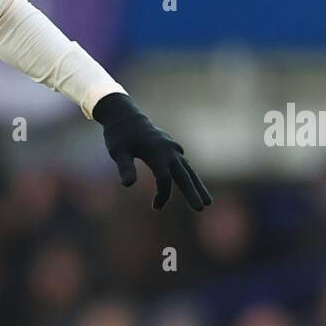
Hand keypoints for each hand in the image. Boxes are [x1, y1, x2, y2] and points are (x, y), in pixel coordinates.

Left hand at [93, 93, 211, 211]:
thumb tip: (127, 185)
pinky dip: (189, 176)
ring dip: (197, 186)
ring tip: (207, 202)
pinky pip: (184, 165)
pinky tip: (194, 184)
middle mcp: (168, 151)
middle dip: (192, 192)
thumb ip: (124, 167)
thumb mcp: (118, 152)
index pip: (164, 178)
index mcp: (156, 152)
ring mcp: (172, 149)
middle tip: (202, 209)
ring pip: (188, 170)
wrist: (125, 117)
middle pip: (184, 175)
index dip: (162, 194)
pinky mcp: (172, 148)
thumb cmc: (119, 136)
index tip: (155, 207)